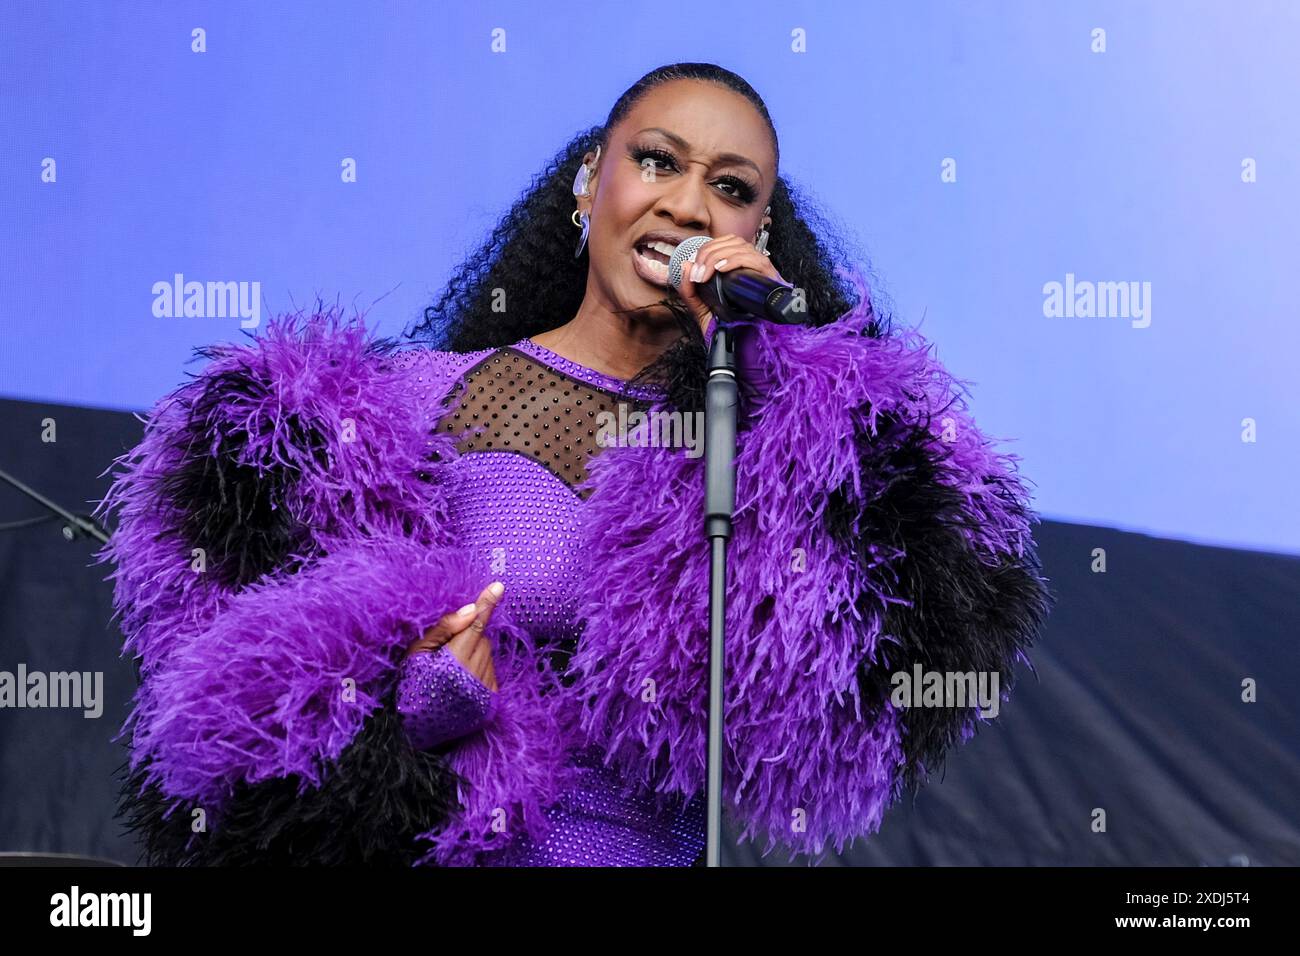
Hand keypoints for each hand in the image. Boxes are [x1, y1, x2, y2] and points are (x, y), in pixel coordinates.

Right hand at [403, 581, 502, 691]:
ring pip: (487, 653)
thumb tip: (470, 610)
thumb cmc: (412, 686)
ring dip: (474, 654)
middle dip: (468, 637)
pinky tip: (462, 681)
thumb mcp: (418, 653)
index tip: (498, 586)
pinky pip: (491, 670)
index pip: (476, 624)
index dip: (486, 604)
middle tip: (446, 652)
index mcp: (455, 658)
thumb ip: (444, 629)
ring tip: (451, 671)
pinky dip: (479, 669)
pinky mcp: (492, 698)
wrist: (417, 729)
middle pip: (481, 638)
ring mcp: (486, 686)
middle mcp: (475, 671)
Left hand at [673, 234, 789, 337]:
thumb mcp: (701, 307)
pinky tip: (722, 270)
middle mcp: (752, 265)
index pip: (725, 243)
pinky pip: (754, 260)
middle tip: (698, 274)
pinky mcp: (771, 278)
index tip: (695, 266)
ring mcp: (763, 271)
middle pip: (733, 242)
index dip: (708, 248)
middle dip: (710, 253)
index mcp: (739, 267)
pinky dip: (735, 261)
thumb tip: (685, 264)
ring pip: (742, 247)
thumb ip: (689, 289)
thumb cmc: (726, 326)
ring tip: (706, 274)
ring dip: (719, 257)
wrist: (742, 346)